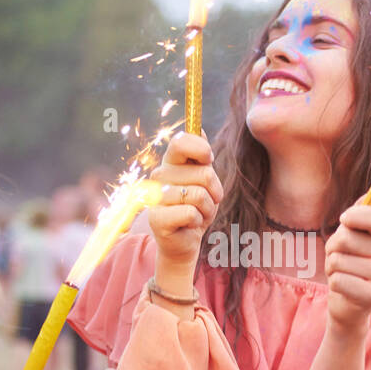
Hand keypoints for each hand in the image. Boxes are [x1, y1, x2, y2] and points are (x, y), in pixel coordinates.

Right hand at [147, 131, 222, 270]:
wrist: (185, 241)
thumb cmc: (196, 207)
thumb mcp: (204, 179)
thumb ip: (200, 156)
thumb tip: (199, 129)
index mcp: (171, 162)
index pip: (180, 142)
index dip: (201, 149)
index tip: (208, 160)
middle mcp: (159, 176)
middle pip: (203, 173)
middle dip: (215, 190)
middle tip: (207, 200)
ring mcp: (155, 197)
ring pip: (199, 195)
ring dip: (208, 209)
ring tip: (198, 214)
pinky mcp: (156, 218)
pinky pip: (191, 213)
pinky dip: (197, 221)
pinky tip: (189, 225)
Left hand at [324, 198, 370, 334]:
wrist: (347, 301)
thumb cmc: (346, 261)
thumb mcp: (348, 235)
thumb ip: (357, 215)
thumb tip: (367, 196)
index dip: (357, 216)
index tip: (344, 220)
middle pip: (346, 238)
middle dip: (332, 247)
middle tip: (339, 256)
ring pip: (337, 261)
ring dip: (331, 267)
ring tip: (341, 273)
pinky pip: (339, 281)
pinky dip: (334, 283)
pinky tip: (344, 288)